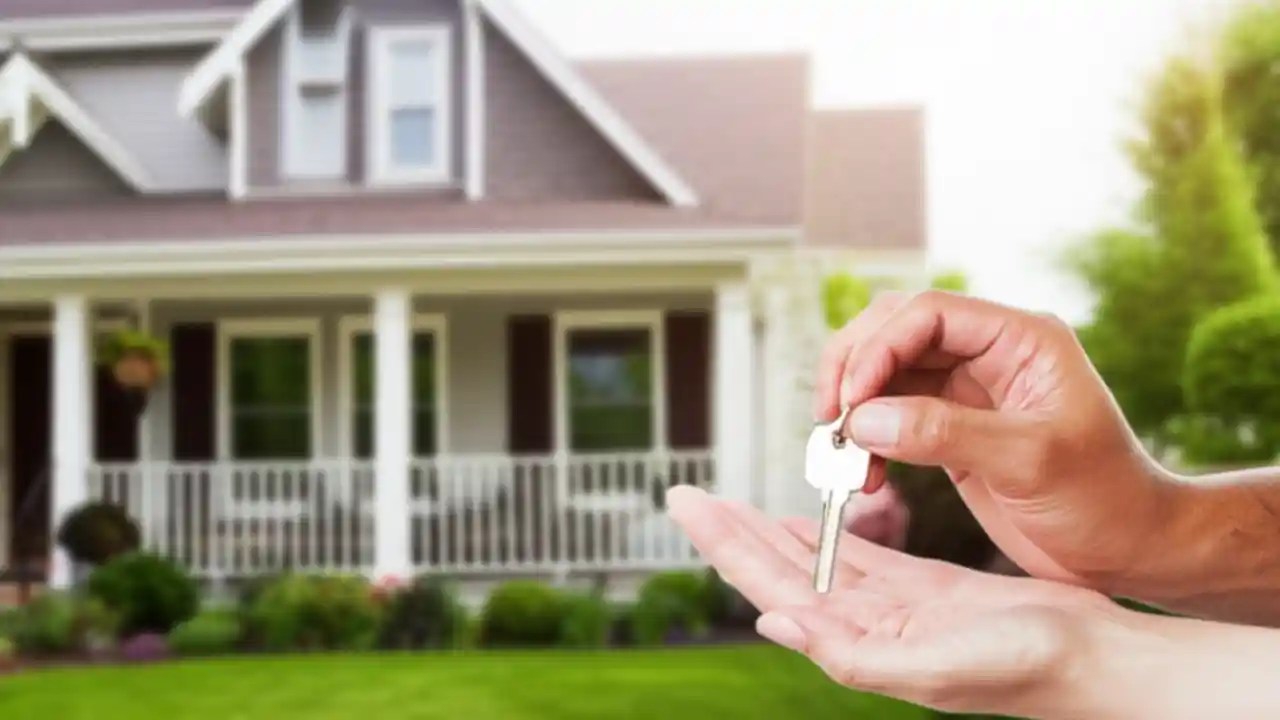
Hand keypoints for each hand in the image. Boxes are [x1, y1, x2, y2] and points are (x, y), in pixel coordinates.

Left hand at [667, 486, 1132, 716]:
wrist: (1095, 661)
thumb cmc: (1029, 668)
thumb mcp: (937, 666)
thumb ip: (850, 654)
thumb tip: (772, 622)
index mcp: (859, 644)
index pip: (772, 585)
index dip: (726, 545)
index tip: (687, 506)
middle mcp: (865, 626)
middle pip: (779, 568)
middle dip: (731, 531)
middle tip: (685, 494)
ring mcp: (892, 608)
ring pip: (812, 557)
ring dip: (767, 529)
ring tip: (727, 504)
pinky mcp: (923, 590)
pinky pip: (859, 555)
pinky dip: (825, 536)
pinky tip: (802, 520)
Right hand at [816, 291, 1170, 592]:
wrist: (1130, 550)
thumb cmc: (1103, 499)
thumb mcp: (1028, 461)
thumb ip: (943, 433)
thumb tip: (863, 420)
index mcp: (1020, 339)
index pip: (928, 314)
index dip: (879, 347)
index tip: (851, 399)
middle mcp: (988, 354)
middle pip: (894, 333)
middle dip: (853, 370)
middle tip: (830, 420)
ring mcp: (965, 392)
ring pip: (884, 376)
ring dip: (854, 411)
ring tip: (842, 458)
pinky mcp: (949, 430)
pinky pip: (889, 419)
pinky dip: (866, 443)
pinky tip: (864, 477)